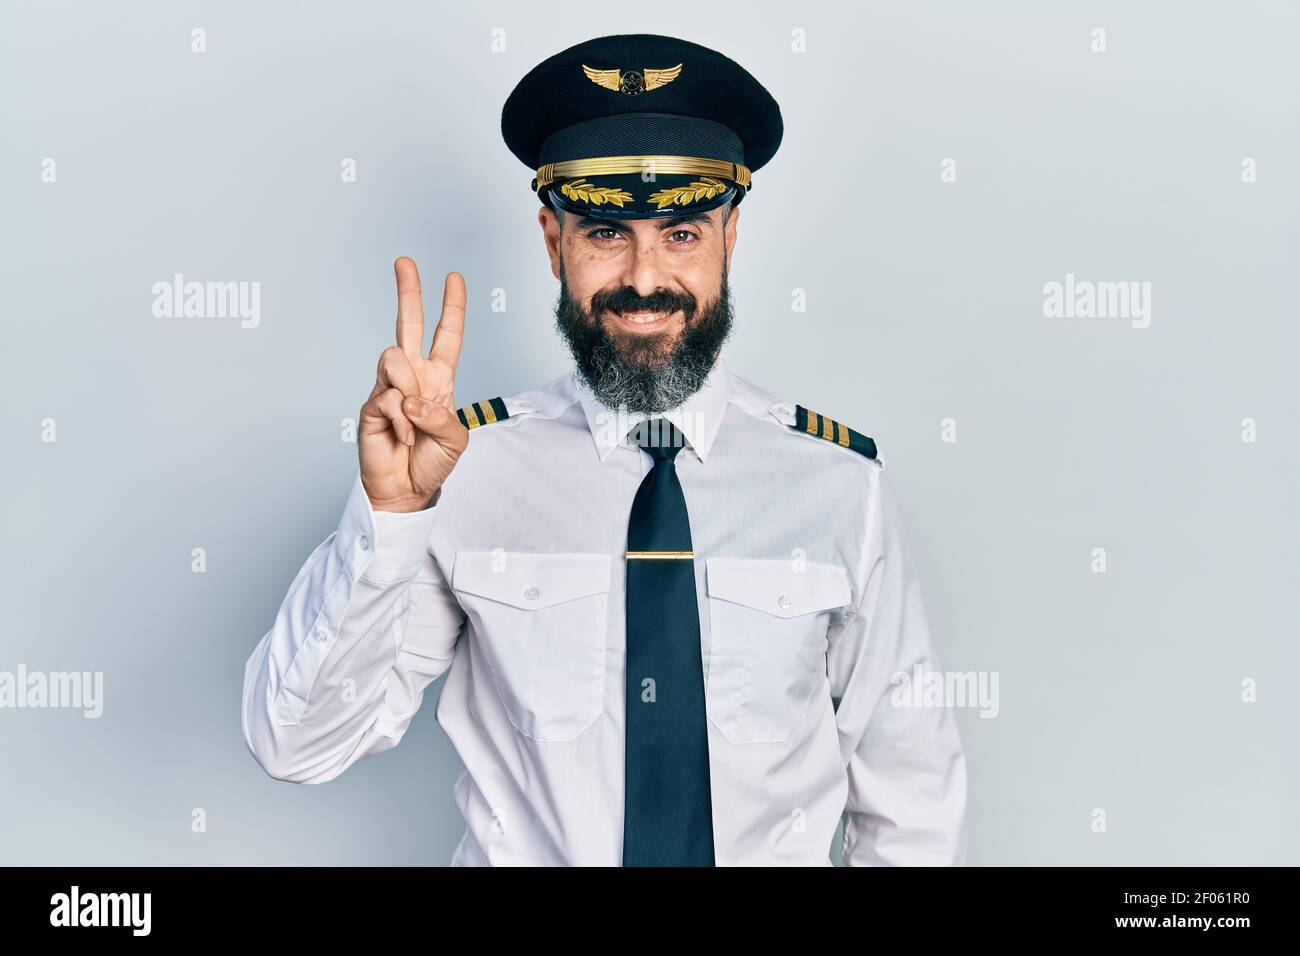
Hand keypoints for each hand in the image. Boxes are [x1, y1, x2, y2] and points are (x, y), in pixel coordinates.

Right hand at [358, 257, 468, 512]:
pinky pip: (388, 397)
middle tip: (405, 261)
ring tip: (413, 421)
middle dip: (408, 292)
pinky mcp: (371, 405)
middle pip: (409, 325)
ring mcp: (389, 388)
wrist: (407, 491)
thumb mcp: (456, 439)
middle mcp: (413, 377)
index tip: (454, 278)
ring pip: (394, 358)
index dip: (452, 308)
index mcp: (439, 379)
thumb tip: (410, 398)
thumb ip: (441, 415)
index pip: (447, 336)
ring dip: (409, 389)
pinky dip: (401, 421)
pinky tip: (402, 437)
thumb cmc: (432, 462)